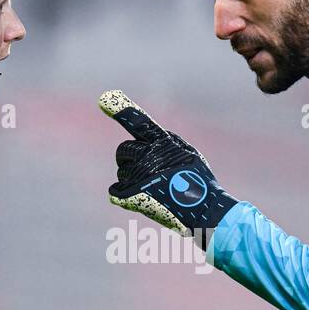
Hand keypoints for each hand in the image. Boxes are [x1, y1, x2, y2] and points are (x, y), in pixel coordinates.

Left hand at [99, 90, 236, 246]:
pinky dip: (125, 195)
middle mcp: (148, 156)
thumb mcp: (188, 154)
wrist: (203, 211)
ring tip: (155, 189)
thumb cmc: (199, 183)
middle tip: (147, 170)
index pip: (139, 122)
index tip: (105, 98)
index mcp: (163, 143)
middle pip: (123, 150)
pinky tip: (143, 198)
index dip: (122, 109)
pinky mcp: (131, 196)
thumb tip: (146, 139)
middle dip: (130, 158)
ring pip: (122, 172)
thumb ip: (167, 143)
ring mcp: (139, 176)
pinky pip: (116, 190)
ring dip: (133, 179)